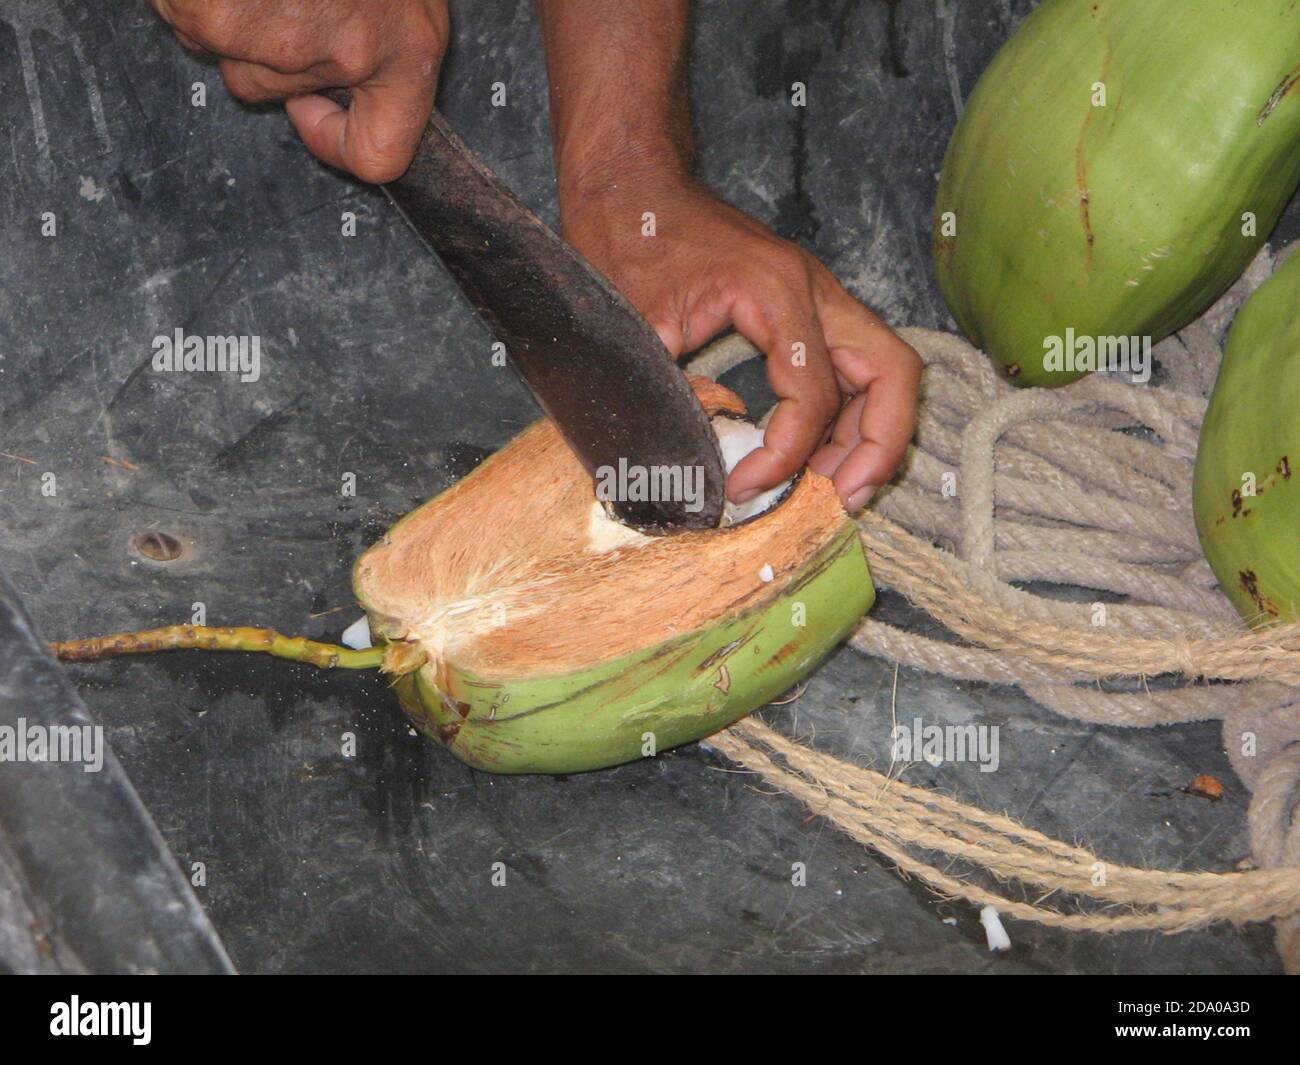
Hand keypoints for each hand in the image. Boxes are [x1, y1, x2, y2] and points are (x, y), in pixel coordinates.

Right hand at [151, 0, 449, 181]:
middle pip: (276, 92)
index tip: (318, 107)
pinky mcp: (205, 14)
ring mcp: (265, 36)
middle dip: (275, 46)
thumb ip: (383, 53)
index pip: (379, 157)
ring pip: (228, 55)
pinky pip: (188, 19)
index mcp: (401, 52)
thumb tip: (330, 99)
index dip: (341, 140)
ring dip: (235, 14)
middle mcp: (333, 55)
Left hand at [562, 177, 920, 510]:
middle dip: (880, 444)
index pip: (815, 393)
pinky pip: (853, 364)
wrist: (631, 181)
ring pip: (883, 368)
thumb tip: (679, 472)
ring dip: (871, 431)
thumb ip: (662, 397)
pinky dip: (849, 411)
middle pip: (892, 371)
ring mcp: (816, 296)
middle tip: (848, 499)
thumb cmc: (630, 235)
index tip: (745, 487)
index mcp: (777, 292)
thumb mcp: (634, 325)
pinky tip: (818, 452)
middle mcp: (813, 291)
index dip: (787, 454)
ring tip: (837, 487)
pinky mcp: (804, 307)